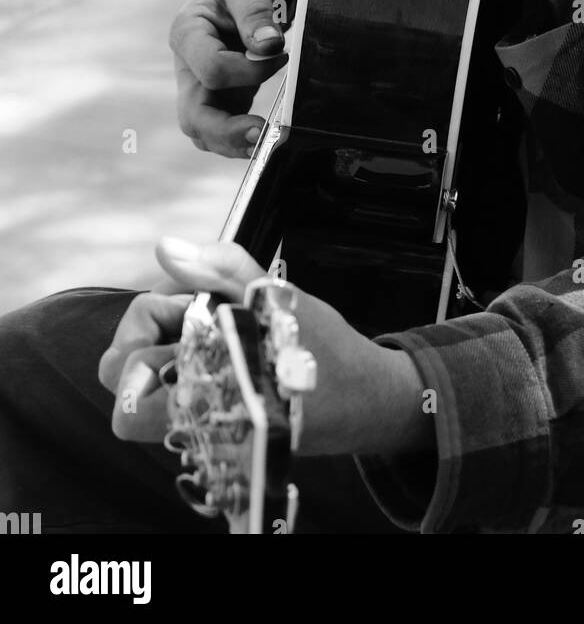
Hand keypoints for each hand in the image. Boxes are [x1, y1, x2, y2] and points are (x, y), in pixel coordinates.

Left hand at [100, 238, 432, 458]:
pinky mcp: (211, 422)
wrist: (366, 398)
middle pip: (124, 380)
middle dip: (148, 332)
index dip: (142, 331)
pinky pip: (174, 385)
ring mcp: (197, 427)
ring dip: (170, 340)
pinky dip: (189, 353)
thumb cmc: (323, 353)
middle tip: (193, 306)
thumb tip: (168, 248)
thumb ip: (220, 273)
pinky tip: (226, 335)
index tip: (187, 304)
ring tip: (217, 317)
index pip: (124, 380)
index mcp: (199, 401)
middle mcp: (188, 425)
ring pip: (147, 381)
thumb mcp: (276, 300)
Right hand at [169, 0, 293, 157]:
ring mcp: (198, 88)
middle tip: (265, 134)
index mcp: (187, 34)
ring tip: (268, 143)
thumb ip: (255, 11)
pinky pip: (219, 131)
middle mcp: (187, 68)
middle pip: (193, 115)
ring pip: (202, 132)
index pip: (211, 69)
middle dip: (228, 131)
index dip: (249, 70)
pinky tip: (267, 140)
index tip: (281, 54)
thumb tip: (269, 46)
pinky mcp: (217, 100)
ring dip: (233, 144)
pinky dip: (240, 141)